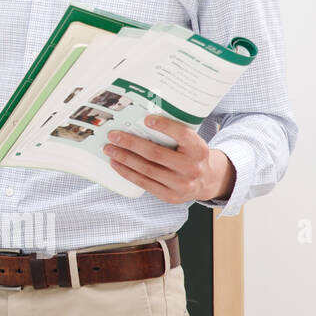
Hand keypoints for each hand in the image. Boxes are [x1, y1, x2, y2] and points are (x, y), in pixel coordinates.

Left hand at [103, 115, 234, 203]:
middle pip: (156, 153)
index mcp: (199, 149)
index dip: (165, 126)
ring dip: (124, 158)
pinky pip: (144, 183)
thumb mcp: (190, 142)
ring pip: (146, 169)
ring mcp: (181, 184)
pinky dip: (127, 172)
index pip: (182, 134)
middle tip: (113, 135)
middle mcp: (192, 168)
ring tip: (109, 149)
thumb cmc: (190, 154)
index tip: (146, 119)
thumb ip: (173, 133)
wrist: (205, 180)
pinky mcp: (170, 196)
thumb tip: (140, 120)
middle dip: (131, 143)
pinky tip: (116, 163)